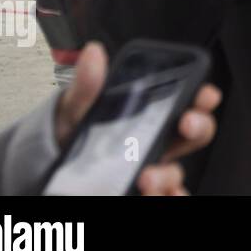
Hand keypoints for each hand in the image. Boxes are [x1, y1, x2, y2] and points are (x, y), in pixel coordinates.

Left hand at [54, 42, 221, 195]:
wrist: (46, 165)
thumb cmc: (70, 132)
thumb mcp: (76, 107)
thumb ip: (87, 84)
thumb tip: (93, 53)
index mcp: (148, 115)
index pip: (187, 102)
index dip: (202, 97)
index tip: (204, 94)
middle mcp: (156, 141)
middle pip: (194, 133)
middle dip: (198, 127)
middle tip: (185, 124)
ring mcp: (150, 168)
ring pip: (177, 171)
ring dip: (169, 174)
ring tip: (147, 178)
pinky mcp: (141, 190)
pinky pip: (164, 195)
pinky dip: (166, 197)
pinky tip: (154, 197)